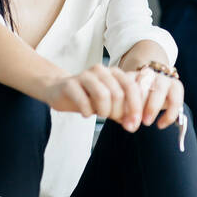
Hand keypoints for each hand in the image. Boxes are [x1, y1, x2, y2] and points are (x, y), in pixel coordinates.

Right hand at [43, 63, 184, 137]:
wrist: (60, 91)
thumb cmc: (89, 98)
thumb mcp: (110, 105)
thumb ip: (123, 113)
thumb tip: (133, 125)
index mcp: (114, 73)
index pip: (131, 87)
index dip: (136, 107)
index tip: (134, 124)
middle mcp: (101, 70)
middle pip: (118, 93)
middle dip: (119, 112)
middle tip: (114, 120)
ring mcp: (85, 75)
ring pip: (102, 95)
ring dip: (104, 111)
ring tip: (100, 115)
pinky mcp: (70, 84)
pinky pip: (83, 100)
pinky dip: (87, 111)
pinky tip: (85, 114)